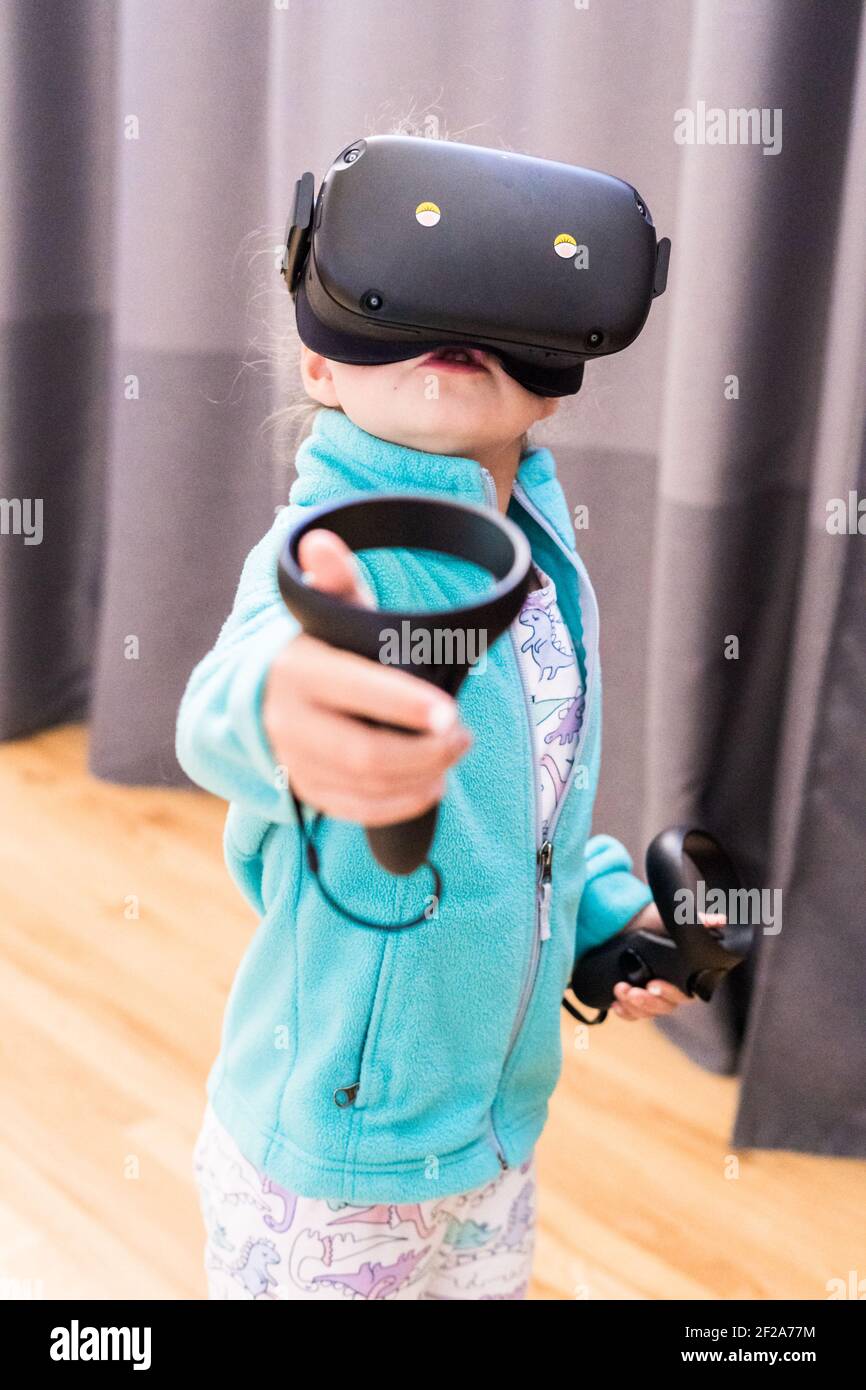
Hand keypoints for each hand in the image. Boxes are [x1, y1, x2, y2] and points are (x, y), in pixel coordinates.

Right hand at [263, 527, 472, 826]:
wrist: (269, 690)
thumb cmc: (323, 644)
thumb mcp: (330, 607)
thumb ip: (335, 578)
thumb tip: (321, 541)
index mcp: (298, 669)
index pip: (355, 692)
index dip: (404, 706)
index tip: (450, 711)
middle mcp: (288, 720)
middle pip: (364, 754)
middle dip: (424, 751)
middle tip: (464, 736)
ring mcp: (294, 761)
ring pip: (365, 787)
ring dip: (420, 778)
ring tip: (452, 755)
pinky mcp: (305, 790)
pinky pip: (356, 811)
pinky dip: (400, 804)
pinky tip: (430, 785)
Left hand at [610, 901, 726, 1020]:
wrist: (633, 919)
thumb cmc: (659, 921)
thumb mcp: (678, 918)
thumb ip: (700, 922)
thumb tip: (721, 920)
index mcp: (685, 976)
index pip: (683, 995)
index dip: (668, 993)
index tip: (653, 984)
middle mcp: (670, 988)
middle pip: (664, 1007)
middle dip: (648, 1002)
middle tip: (633, 991)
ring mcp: (652, 994)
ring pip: (648, 1012)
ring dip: (634, 1006)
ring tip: (621, 990)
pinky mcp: (635, 997)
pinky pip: (633, 1014)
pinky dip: (625, 1013)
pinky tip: (616, 1005)